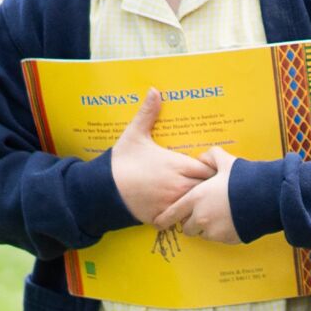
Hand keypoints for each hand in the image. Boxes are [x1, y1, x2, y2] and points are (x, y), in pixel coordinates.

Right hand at [107, 89, 213, 223]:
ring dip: (197, 200)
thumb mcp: (134, 134)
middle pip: (206, 188)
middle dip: (207, 185)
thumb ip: (148, 113)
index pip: (208, 168)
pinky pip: (181, 220)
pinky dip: (182, 216)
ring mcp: (170, 203)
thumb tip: (154, 90)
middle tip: (204, 181)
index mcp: (177, 164)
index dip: (209, 168)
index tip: (204, 166)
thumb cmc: (121, 161)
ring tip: (194, 196)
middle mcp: (178, 185)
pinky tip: (179, 210)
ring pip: (196, 205)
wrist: (101, 188)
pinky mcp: (161, 218)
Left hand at [155, 146, 242, 242]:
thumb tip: (203, 158)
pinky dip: (222, 232)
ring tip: (219, 216)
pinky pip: (219, 238)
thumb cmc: (244, 178)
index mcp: (196, 199)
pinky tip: (231, 220)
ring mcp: (215, 231)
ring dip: (206, 228)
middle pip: (187, 228)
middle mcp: (201, 218)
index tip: (159, 223)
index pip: (172, 214)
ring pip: (203, 234)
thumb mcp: (226, 161)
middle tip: (201, 213)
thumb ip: (210, 157)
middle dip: (191, 222)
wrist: (267, 197)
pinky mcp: (228, 239)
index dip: (163, 219)